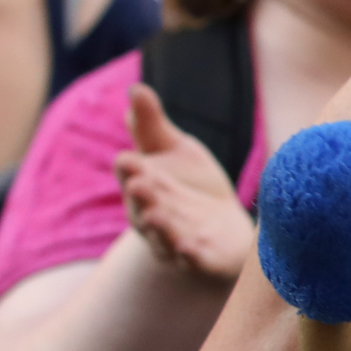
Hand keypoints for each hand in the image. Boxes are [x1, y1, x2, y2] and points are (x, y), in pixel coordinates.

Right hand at [115, 85, 253, 281]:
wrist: (222, 230)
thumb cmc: (191, 185)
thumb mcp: (175, 149)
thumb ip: (152, 125)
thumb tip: (135, 90)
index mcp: (145, 185)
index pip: (132, 174)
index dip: (130, 168)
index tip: (129, 159)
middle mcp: (154, 214)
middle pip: (144, 205)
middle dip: (141, 196)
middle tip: (140, 183)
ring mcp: (176, 239)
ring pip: (164, 235)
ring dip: (160, 226)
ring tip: (157, 215)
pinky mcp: (202, 259)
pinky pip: (194, 261)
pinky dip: (191, 257)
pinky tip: (191, 250)